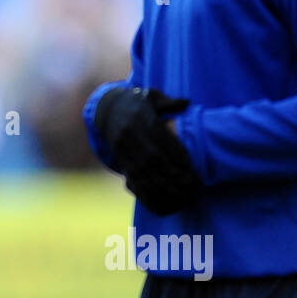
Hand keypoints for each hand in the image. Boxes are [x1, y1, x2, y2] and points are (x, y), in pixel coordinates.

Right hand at [93, 87, 199, 215]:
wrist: (106, 109)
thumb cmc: (136, 102)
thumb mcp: (151, 96)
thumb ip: (169, 102)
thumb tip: (186, 103)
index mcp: (140, 117)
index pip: (160, 139)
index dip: (174, 153)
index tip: (189, 165)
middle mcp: (129, 135)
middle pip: (151, 159)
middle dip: (171, 174)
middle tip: (189, 185)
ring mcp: (122, 149)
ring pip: (141, 173)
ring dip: (160, 187)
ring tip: (178, 197)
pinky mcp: (120, 160)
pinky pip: (131, 179)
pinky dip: (146, 193)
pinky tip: (159, 201)